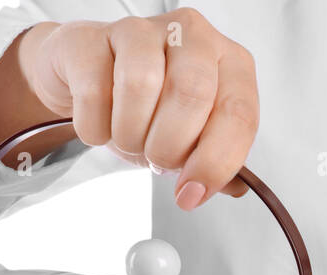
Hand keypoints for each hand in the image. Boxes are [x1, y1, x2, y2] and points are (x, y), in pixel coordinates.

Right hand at [0, 10, 257, 206]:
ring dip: (131, 135)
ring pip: (141, 85)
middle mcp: (190, 36)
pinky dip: (96, 128)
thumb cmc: (148, 109)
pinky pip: (94, 93)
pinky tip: (100, 125)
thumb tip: (233, 187)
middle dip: (170, 146)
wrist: (88, 82)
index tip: (192, 193)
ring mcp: (139, 29)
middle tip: (156, 160)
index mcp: (228, 63)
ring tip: (129, 139)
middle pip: (191, 94)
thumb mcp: (191, 140)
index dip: (216, 163)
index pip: (239, 113)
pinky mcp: (90, 38)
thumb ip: (217, 162)